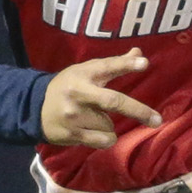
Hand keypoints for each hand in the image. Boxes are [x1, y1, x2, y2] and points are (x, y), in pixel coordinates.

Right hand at [41, 48, 162, 148]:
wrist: (33, 107)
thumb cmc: (68, 86)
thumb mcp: (86, 71)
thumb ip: (113, 64)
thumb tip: (139, 52)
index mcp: (84, 73)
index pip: (107, 66)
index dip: (126, 64)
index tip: (144, 62)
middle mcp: (79, 92)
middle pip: (114, 101)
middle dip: (138, 110)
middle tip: (157, 120)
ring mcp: (74, 114)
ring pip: (109, 125)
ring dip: (107, 125)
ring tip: (91, 118)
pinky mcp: (71, 133)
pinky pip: (102, 140)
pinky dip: (105, 138)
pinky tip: (93, 132)